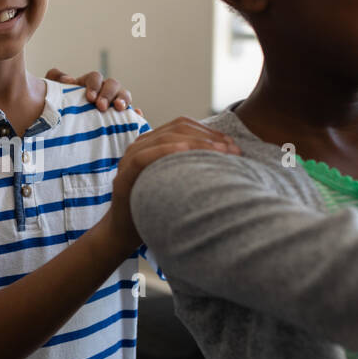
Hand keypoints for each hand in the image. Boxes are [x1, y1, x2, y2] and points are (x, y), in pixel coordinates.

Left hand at [45, 68, 132, 112]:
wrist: (59, 131)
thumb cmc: (57, 110)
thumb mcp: (53, 95)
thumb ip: (54, 81)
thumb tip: (68, 79)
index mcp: (88, 84)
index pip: (95, 78)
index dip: (94, 85)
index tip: (89, 97)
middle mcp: (103, 92)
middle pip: (113, 84)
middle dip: (108, 94)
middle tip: (101, 107)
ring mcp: (113, 105)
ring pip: (124, 95)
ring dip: (124, 100)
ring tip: (120, 109)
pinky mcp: (120, 119)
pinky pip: (133, 114)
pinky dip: (136, 114)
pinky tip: (137, 115)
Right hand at [105, 117, 240, 251]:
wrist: (126, 232)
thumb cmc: (157, 208)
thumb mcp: (177, 180)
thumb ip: (191, 165)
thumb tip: (227, 158)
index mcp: (153, 143)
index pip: (183, 126)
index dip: (209, 132)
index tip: (232, 146)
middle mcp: (141, 145)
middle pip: (177, 129)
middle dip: (208, 138)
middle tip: (233, 151)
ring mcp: (130, 158)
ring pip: (165, 138)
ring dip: (196, 143)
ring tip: (221, 153)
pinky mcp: (124, 174)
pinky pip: (145, 156)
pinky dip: (168, 151)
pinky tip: (188, 154)